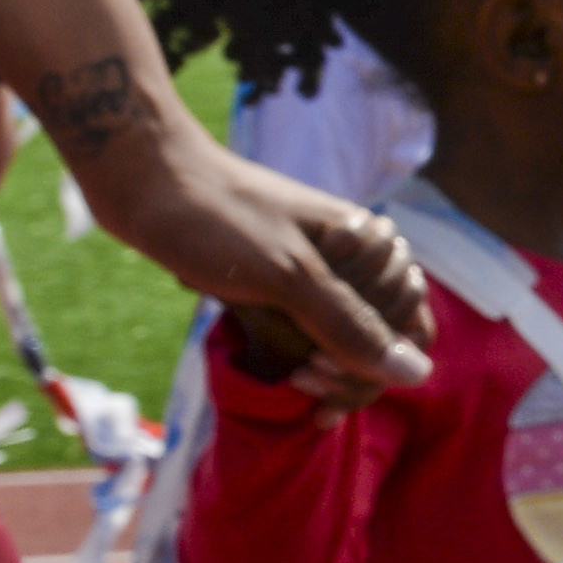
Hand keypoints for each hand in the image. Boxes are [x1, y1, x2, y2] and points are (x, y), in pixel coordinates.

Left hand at [97, 126, 430, 403]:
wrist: (145, 181)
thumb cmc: (216, 222)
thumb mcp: (286, 278)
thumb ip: (350, 325)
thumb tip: (417, 374)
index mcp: (371, 248)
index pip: (412, 329)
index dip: (377, 365)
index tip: (317, 375)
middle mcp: (356, 261)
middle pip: (385, 340)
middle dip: (349, 371)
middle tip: (299, 381)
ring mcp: (321, 271)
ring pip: (350, 341)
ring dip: (329, 370)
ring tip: (292, 380)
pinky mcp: (287, 280)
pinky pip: (318, 330)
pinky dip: (307, 357)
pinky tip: (288, 374)